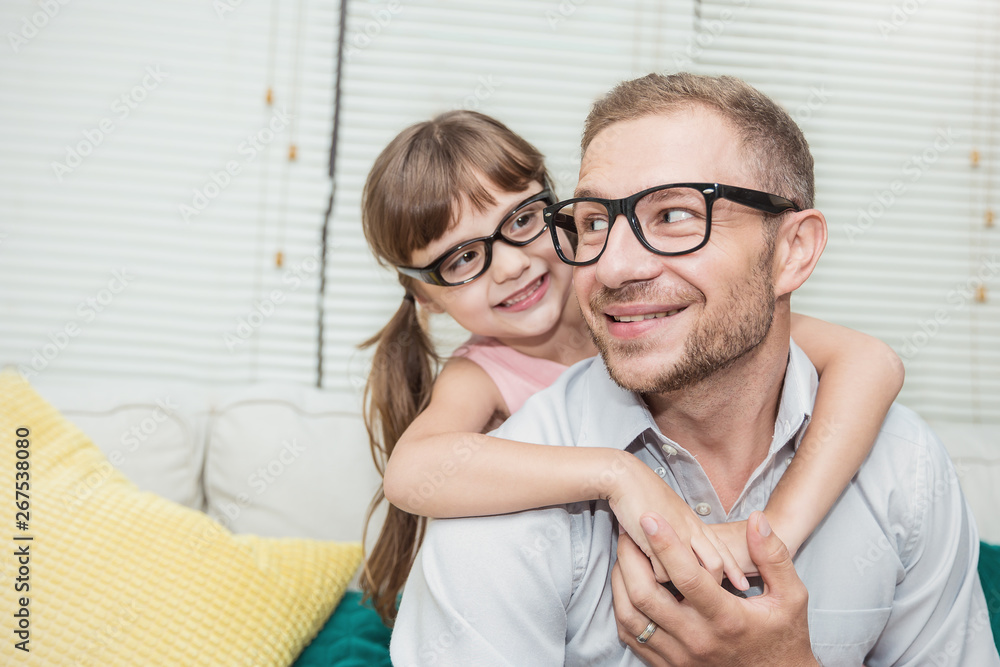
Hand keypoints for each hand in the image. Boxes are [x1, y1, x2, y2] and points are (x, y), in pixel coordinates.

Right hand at [606, 455, 746, 588]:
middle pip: (714, 562)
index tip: (742, 584)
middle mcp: (690, 529)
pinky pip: (663, 571)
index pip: (721, 548)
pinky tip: (654, 583)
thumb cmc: (645, 493)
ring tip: (685, 600)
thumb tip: (687, 547)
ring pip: (694, 570)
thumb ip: (683, 528)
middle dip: (717, 583)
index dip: (733, 568)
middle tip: (718, 600)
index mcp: (695, 522)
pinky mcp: (655, 542)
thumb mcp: (672, 511)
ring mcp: (675, 535)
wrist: (627, 479)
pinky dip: (660, 580)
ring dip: (689, 585)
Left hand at [611, 511, 817, 666]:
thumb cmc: (783, 635)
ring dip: (620, 582)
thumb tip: (758, 519)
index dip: (665, 544)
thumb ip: (773, 556)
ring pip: (631, 617)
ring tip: (625, 555)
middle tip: (628, 532)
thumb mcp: (791, 596)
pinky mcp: (669, 665)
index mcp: (727, 618)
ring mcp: (680, 656)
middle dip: (630, 558)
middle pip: (645, 595)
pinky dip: (623, 608)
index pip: (687, 577)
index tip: (649, 517)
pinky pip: (632, 637)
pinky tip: (628, 585)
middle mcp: (698, 639)